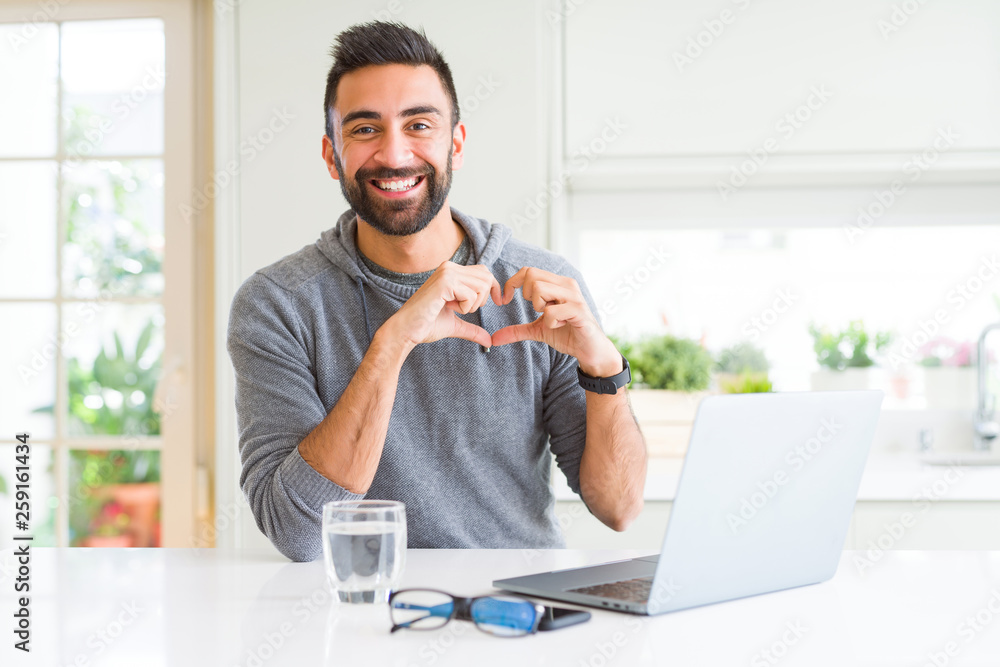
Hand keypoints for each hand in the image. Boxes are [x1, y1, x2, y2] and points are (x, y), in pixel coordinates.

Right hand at [383, 261, 502, 349]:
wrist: (406, 330)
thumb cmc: (426, 326)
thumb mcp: (455, 324)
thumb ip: (472, 329)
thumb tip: (490, 341)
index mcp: (451, 271)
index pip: (484, 272)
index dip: (493, 287)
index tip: (499, 301)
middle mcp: (449, 267)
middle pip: (486, 276)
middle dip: (483, 298)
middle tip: (464, 309)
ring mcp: (447, 273)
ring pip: (482, 285)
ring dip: (472, 304)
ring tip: (453, 308)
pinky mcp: (445, 282)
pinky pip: (471, 295)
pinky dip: (464, 308)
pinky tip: (447, 308)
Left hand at [491, 267, 621, 376]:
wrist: (590, 351)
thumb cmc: (567, 334)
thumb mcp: (538, 330)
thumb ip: (517, 330)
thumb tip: (494, 338)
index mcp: (557, 283)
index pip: (528, 270)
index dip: (512, 283)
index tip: (505, 300)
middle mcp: (567, 285)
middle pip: (532, 276)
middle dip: (527, 297)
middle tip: (539, 311)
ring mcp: (574, 297)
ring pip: (540, 289)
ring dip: (540, 309)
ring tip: (552, 319)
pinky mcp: (579, 311)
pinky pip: (552, 311)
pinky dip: (550, 322)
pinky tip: (561, 326)